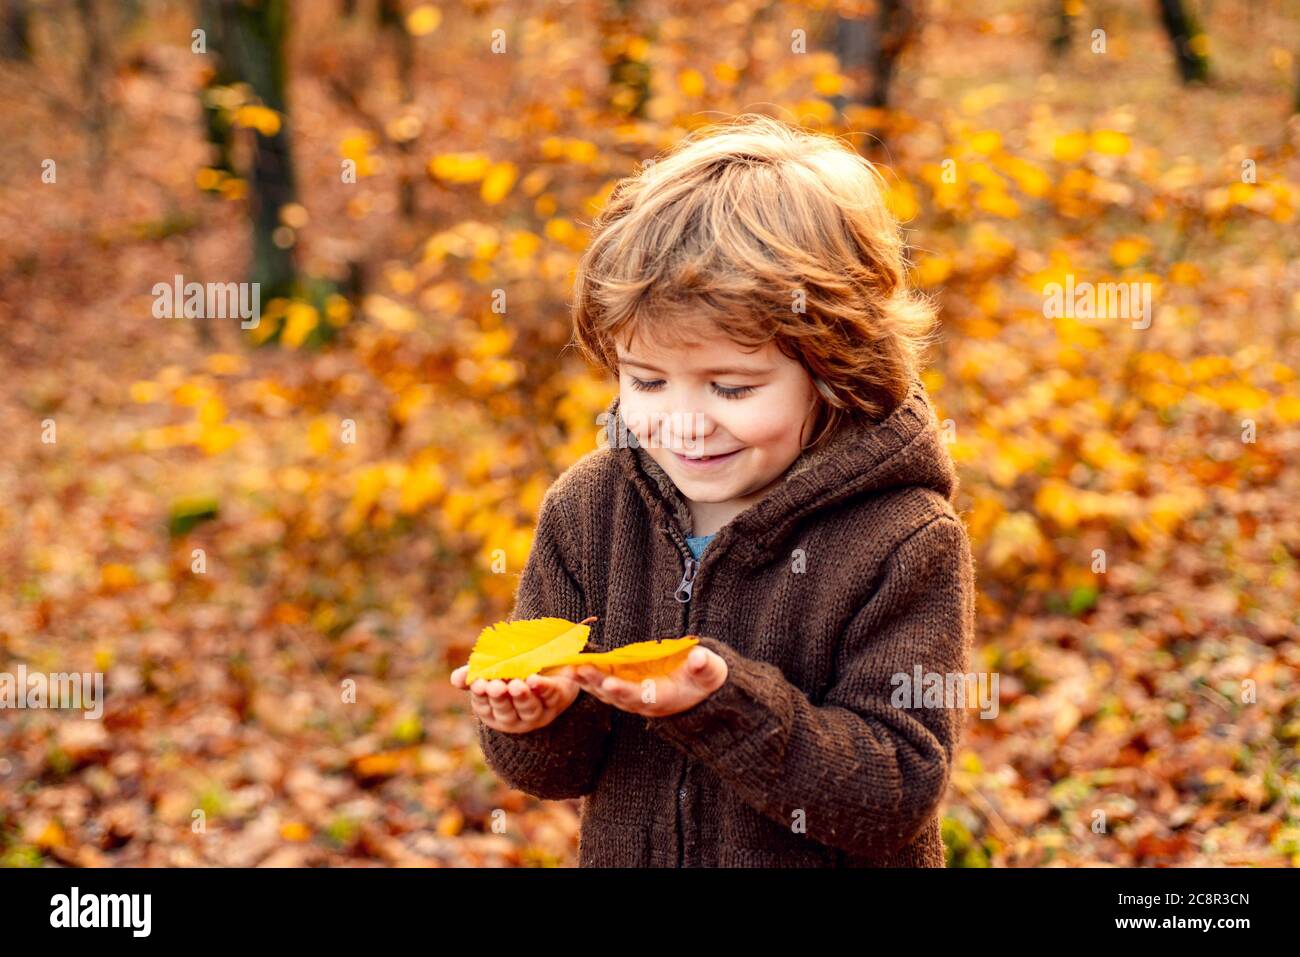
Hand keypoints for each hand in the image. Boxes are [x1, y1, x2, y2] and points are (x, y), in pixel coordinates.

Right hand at [450, 664, 580, 733]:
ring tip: (517, 686)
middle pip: (506, 712)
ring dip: (522, 697)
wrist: (550, 669)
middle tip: (496, 687)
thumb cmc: (513, 673)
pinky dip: (543, 688)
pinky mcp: (557, 700)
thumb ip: (473, 675)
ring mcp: (537, 712)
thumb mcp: (491, 673)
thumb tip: (455, 679)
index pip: (485, 707)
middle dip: (500, 699)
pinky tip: (535, 680)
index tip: (478, 684)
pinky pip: (550, 695)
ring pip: (529, 708)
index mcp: (495, 712)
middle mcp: (515, 718)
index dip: (481, 696)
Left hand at [569, 646, 727, 717]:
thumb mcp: (711, 672)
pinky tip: (572, 666)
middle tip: (579, 670)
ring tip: (569, 667)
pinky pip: (603, 683)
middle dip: (597, 683)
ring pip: (605, 691)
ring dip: (587, 681)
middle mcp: (643, 702)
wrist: (699, 692)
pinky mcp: (625, 688)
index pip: (640, 697)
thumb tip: (699, 658)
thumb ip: (705, 666)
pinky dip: (588, 677)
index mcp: (662, 699)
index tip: (609, 684)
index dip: (625, 691)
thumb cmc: (704, 679)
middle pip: (615, 695)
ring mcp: (632, 696)